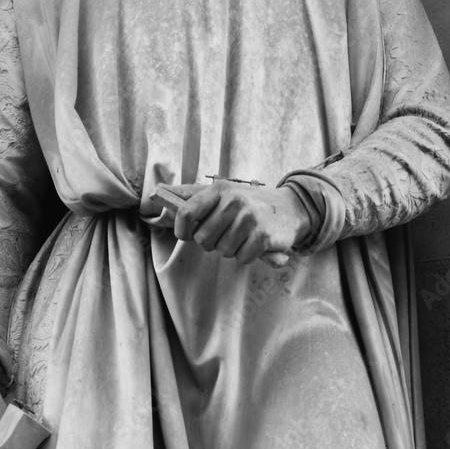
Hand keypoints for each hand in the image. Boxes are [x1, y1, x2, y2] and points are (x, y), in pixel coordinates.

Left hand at [165, 181, 310, 263]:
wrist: (290, 208)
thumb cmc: (250, 202)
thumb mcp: (223, 192)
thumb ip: (192, 195)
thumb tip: (159, 192)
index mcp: (219, 190)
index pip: (186, 214)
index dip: (181, 230)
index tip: (188, 236)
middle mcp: (233, 201)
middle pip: (203, 239)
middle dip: (213, 243)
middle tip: (227, 234)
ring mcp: (249, 218)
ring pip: (222, 251)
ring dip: (232, 249)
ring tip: (244, 236)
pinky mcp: (263, 236)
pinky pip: (242, 258)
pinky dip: (247, 256)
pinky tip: (256, 244)